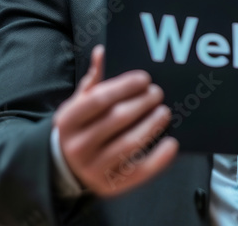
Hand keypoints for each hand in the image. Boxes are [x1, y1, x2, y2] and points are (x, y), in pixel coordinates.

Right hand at [52, 45, 178, 196]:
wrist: (66, 166)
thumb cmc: (79, 128)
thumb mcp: (78, 105)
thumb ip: (92, 81)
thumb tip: (101, 52)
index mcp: (67, 121)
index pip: (99, 99)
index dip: (124, 86)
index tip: (145, 78)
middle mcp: (77, 146)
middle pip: (117, 120)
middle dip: (142, 103)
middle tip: (158, 92)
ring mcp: (93, 168)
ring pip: (129, 145)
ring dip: (151, 126)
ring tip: (165, 112)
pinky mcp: (110, 185)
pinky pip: (139, 172)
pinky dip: (158, 158)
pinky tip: (171, 143)